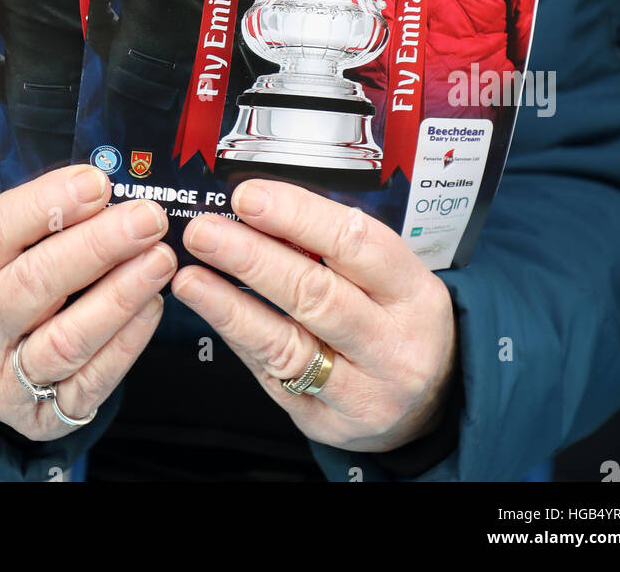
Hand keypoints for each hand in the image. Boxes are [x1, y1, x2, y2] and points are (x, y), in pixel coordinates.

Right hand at [0, 164, 175, 439]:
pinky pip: (93, 380)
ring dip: (120, 295)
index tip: (96, 183)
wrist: (0, 364)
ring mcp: (2, 384)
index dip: (44, 205)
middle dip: (96, 246)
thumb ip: (47, 220)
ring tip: (159, 259)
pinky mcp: (43, 417)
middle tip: (146, 218)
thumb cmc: (12, 283)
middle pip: (31, 285)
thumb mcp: (8, 250)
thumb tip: (103, 188)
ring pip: (66, 340)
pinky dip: (128, 340)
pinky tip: (153, 304)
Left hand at [171, 180, 455, 452]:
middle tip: (205, 232)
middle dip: (252, 258)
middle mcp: (393, 345)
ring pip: (288, 342)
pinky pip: (273, 375)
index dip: (297, 215)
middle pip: (316, 294)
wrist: (428, 404)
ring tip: (191, 277)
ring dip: (230, 304)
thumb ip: (335, 247)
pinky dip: (238, 337)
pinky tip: (210, 310)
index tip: (248, 197)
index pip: (355, 244)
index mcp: (412, 291)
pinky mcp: (328, 421)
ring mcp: (363, 390)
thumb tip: (261, 207)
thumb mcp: (390, 277)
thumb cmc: (395, 320)